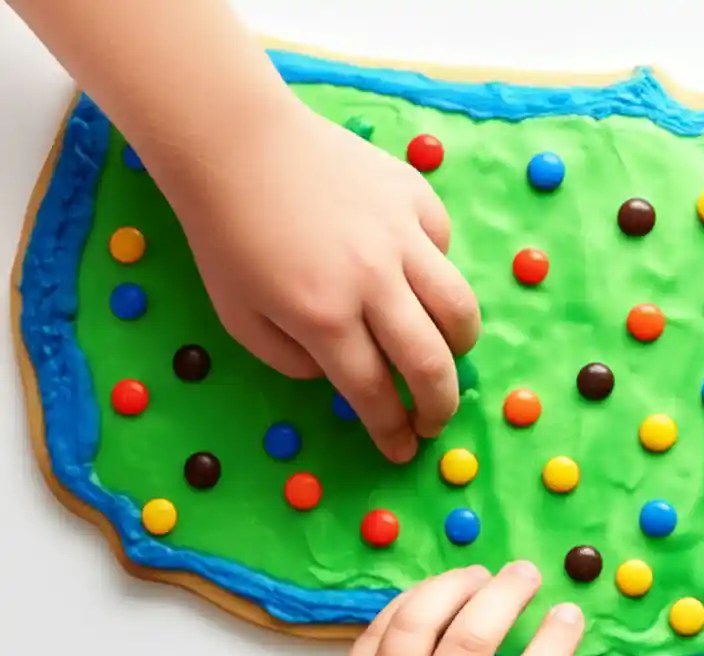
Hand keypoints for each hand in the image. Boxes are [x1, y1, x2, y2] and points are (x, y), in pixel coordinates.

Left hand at [147, 98, 478, 462]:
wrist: (238, 145)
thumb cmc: (228, 235)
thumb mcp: (239, 317)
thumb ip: (292, 361)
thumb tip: (341, 373)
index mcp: (322, 316)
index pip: (373, 391)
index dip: (392, 428)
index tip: (402, 448)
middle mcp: (372, 280)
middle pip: (429, 362)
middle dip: (438, 405)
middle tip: (434, 420)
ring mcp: (401, 236)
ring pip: (459, 308)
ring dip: (460, 345)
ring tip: (449, 355)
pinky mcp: (415, 197)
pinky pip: (443, 249)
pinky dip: (437, 272)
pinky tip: (416, 276)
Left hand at [318, 562, 583, 655]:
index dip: (554, 644)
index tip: (569, 613)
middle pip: (470, 641)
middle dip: (505, 595)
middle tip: (526, 572)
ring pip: (414, 624)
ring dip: (451, 587)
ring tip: (477, 575)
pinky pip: (374, 633)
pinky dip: (404, 605)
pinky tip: (429, 595)